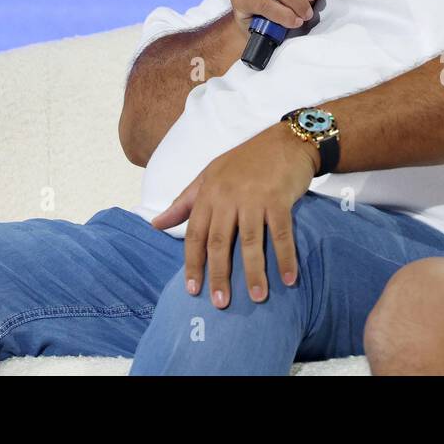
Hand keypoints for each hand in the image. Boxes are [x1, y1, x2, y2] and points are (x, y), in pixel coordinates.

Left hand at [149, 121, 320, 306]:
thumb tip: (155, 224)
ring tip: (257, 298)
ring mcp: (254, 198)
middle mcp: (228, 196)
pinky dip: (285, 257)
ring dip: (253, 273)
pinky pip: (281, 234)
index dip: (192, 263)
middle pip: (219, 242)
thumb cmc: (247, 160)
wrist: (285, 140)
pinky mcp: (278, 199)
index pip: (195, 233)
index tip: (192, 290)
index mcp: (209, 192)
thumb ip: (185, 201)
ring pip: (250, 242)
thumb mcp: (210, 175)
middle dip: (218, 275)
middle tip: (220, 302)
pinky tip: (288, 278)